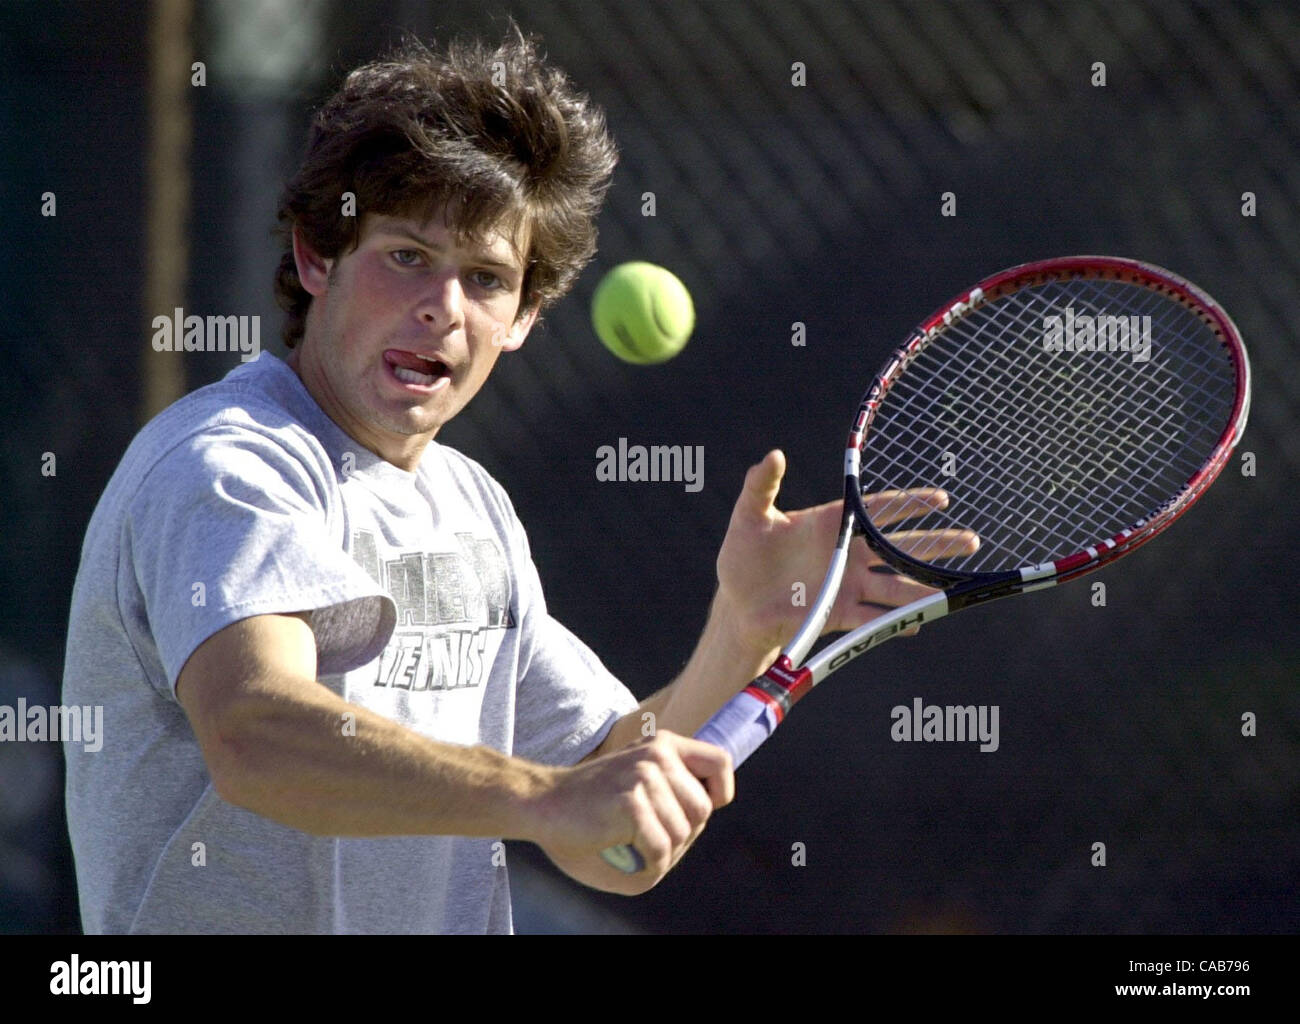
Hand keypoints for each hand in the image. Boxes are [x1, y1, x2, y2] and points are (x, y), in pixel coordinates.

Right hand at [527, 731, 733, 894]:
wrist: (541, 806)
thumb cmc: (589, 810)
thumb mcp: (638, 790)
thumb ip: (675, 805)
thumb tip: (696, 823)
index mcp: (662, 746)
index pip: (719, 761)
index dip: (719, 792)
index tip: (692, 813)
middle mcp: (657, 754)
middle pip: (703, 809)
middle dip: (681, 835)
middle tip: (646, 838)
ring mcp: (644, 775)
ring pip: (683, 832)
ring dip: (660, 853)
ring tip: (630, 844)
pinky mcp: (631, 802)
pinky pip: (660, 848)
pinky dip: (646, 864)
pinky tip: (623, 854)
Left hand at [715, 450, 978, 651]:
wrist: (737, 606)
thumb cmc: (743, 558)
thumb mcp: (748, 518)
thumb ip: (760, 486)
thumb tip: (773, 454)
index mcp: (831, 524)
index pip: (878, 510)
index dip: (910, 503)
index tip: (942, 498)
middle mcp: (847, 554)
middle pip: (900, 547)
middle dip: (936, 544)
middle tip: (972, 541)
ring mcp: (847, 585)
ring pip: (896, 584)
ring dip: (925, 586)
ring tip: (955, 588)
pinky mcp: (839, 614)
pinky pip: (874, 618)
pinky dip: (895, 621)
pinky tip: (919, 622)